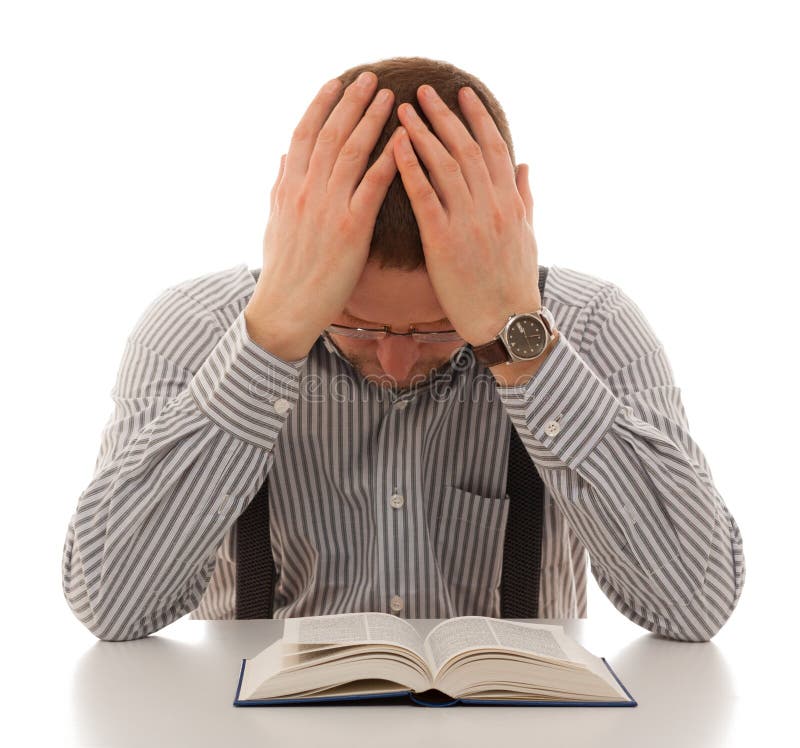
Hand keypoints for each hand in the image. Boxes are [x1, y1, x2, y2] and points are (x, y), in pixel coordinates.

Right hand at [245, 71, 404, 359]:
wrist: (286, 309)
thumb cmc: (283, 272)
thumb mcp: (274, 223)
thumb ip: (280, 187)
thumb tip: (283, 159)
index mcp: (288, 188)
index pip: (304, 135)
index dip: (321, 105)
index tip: (336, 83)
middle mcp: (307, 190)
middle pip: (331, 134)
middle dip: (351, 103)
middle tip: (371, 78)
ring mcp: (328, 207)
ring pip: (351, 152)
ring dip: (372, 120)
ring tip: (390, 98)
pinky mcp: (351, 229)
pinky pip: (372, 186)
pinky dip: (388, 160)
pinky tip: (403, 141)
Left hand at [393, 84, 540, 346]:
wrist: (507, 322)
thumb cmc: (515, 283)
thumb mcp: (527, 235)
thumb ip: (525, 197)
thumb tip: (525, 165)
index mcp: (509, 202)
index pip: (493, 148)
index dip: (477, 117)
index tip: (462, 94)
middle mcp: (490, 205)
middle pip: (466, 148)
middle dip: (445, 116)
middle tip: (424, 90)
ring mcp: (467, 222)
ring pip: (445, 166)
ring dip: (423, 133)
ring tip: (404, 110)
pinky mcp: (444, 242)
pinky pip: (424, 197)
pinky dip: (410, 168)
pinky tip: (397, 147)